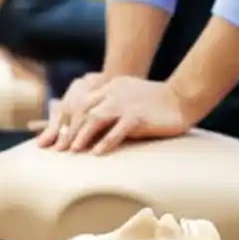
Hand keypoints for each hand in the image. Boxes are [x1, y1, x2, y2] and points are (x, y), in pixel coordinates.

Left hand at [38, 76, 191, 154]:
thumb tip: (94, 124)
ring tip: (72, 151)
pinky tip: (97, 154)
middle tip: (57, 148)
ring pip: (95, 119)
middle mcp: (114, 92)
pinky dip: (105, 142)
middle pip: (83, 110)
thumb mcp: (130, 95)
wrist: (183, 97)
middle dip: (68, 129)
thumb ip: (112, 104)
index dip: (66, 118)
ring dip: (81, 135)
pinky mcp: (138, 116)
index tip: (55, 134)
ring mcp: (126, 103)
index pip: (81, 100)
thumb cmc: (157, 102)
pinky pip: (117, 131)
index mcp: (111, 85)